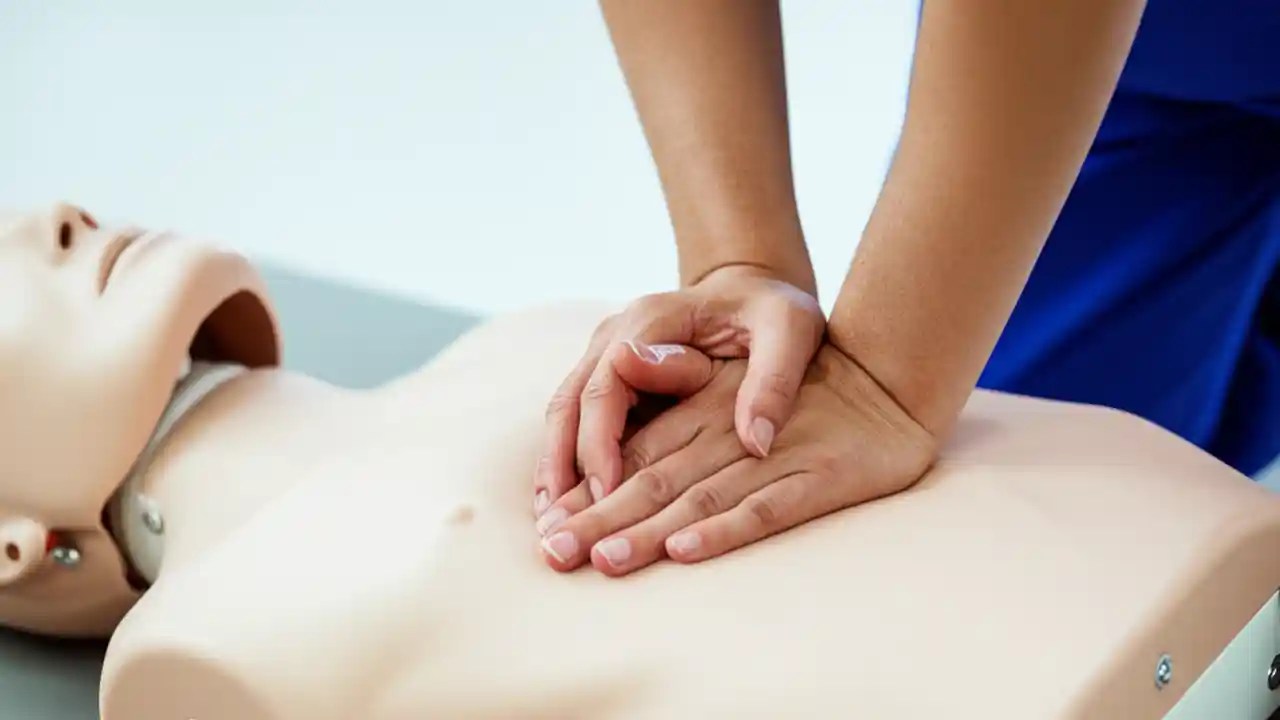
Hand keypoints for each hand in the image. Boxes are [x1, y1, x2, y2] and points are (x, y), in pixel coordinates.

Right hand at [533, 264, 823, 515]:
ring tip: (550, 526)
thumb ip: (773, 380)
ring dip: (555, 468)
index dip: (602, 443)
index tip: (608, 495)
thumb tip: (756, 443)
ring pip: (564, 413)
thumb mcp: (790, 330)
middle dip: (562, 465)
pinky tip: (565, 505)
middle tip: (561, 526)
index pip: (608, 386)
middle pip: (571, 402)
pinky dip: (566, 461)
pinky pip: (575, 420)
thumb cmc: (774, 309)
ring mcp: (606, 352)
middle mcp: (617, 334)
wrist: (755, 286)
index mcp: (653, 320)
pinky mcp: (609, 375)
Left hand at [536, 343, 938, 575]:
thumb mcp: (737, 382)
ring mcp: (774, 461)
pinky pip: (765, 508)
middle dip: (600, 520)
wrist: (887, 380)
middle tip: (554, 553)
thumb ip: (685, 410)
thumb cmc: (806, 386)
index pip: (635, 454)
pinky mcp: (818, 479)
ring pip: (697, 500)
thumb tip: (624, 455)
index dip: (592, 491)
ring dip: (647, 531)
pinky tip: (686, 550)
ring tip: (603, 560)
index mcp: (704, 410)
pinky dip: (723, 530)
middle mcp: (729, 436)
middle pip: (654, 483)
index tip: (549, 525)